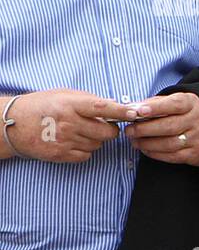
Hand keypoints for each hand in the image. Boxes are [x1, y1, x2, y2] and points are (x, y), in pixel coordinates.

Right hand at [0, 90, 132, 162]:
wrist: (12, 124)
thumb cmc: (42, 106)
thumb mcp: (63, 94)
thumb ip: (88, 100)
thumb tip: (114, 106)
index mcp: (70, 104)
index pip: (102, 108)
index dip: (121, 111)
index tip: (135, 113)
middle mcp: (68, 123)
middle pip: (107, 133)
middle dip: (109, 130)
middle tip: (101, 125)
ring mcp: (65, 140)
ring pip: (98, 144)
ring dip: (95, 139)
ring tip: (79, 131)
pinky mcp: (61, 154)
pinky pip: (87, 155)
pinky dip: (85, 150)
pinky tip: (73, 141)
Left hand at [124, 92, 198, 169]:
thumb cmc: (185, 114)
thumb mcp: (175, 102)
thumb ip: (154, 104)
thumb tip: (130, 109)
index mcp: (191, 104)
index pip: (174, 104)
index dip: (156, 108)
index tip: (138, 111)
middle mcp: (197, 121)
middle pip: (169, 126)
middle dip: (145, 129)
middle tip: (129, 130)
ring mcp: (198, 138)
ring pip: (169, 144)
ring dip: (147, 143)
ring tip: (134, 141)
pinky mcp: (196, 154)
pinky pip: (172, 156)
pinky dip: (155, 154)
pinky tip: (145, 149)